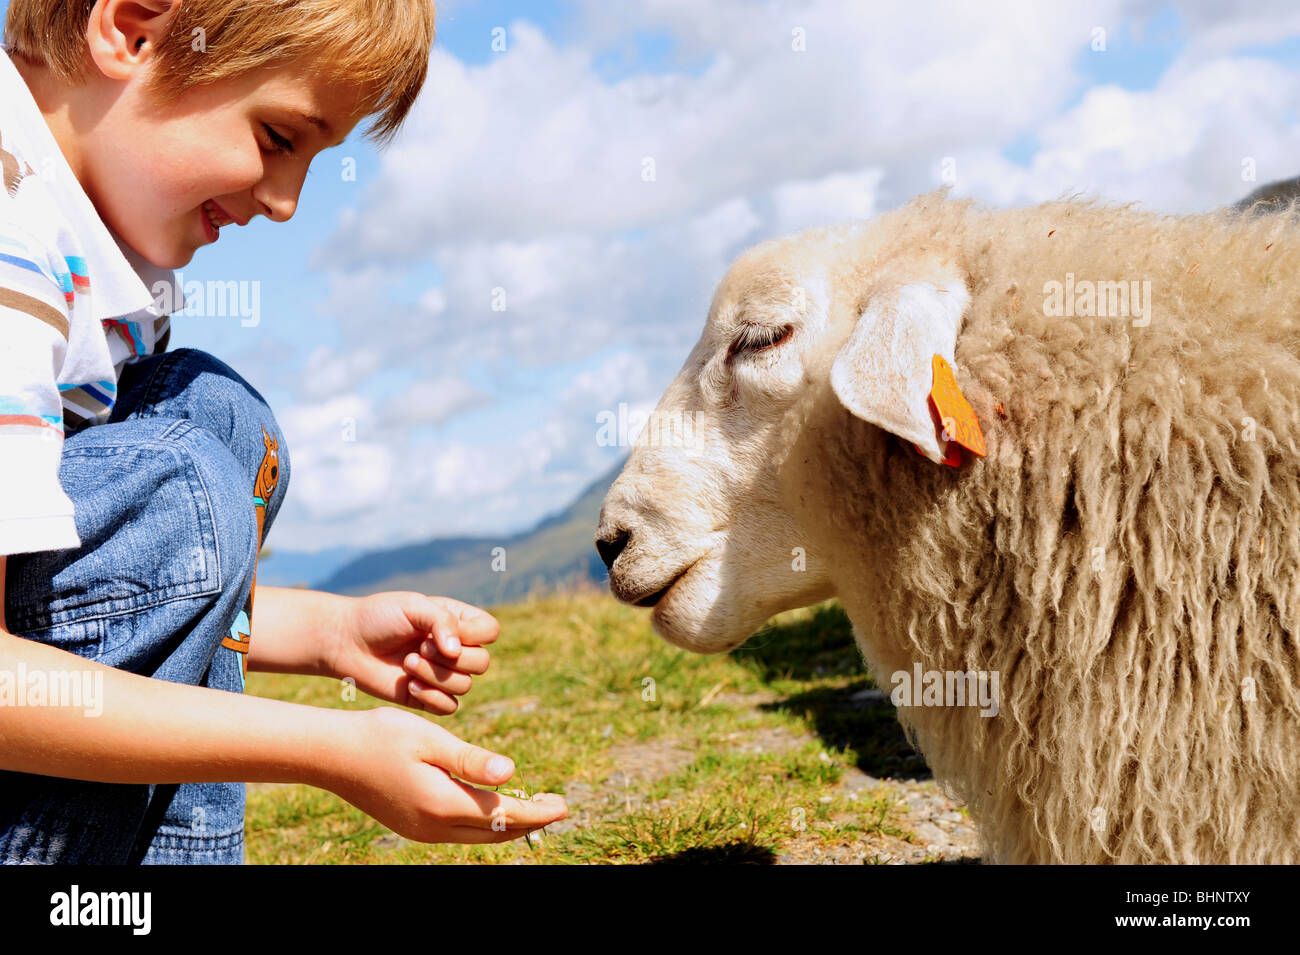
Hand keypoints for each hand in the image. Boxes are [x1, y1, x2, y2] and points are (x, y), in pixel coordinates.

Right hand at [326, 707, 566, 843]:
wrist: (331, 754)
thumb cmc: (381, 735)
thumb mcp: (430, 739)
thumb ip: (471, 760)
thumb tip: (512, 775)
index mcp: (442, 803)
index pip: (504, 814)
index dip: (538, 812)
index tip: (564, 805)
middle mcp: (433, 826)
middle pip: (495, 832)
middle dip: (529, 822)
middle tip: (557, 806)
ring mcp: (420, 830)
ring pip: (477, 835)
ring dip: (507, 823)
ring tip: (533, 807)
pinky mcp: (412, 826)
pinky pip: (458, 831)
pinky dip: (483, 821)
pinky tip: (492, 805)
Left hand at [327, 591, 498, 713]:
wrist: (347, 642)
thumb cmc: (379, 617)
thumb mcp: (413, 606)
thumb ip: (441, 622)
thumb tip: (457, 651)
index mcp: (458, 621)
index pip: (490, 631)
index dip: (473, 634)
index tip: (439, 629)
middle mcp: (456, 649)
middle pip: (482, 663)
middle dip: (449, 658)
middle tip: (418, 647)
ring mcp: (444, 675)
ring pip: (465, 685)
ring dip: (434, 675)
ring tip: (407, 663)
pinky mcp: (428, 698)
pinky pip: (449, 707)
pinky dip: (431, 697)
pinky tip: (408, 684)